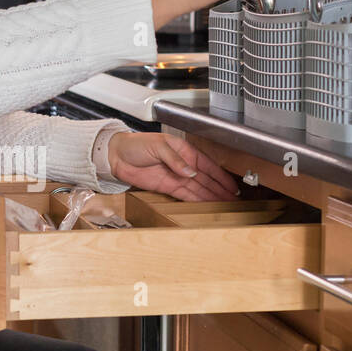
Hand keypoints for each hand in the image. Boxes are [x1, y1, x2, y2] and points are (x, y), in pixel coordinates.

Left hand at [107, 132, 240, 200]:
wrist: (117, 156)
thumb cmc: (136, 144)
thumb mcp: (159, 146)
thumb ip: (175, 160)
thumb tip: (191, 172)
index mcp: (184, 151)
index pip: (208, 166)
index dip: (221, 177)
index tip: (232, 186)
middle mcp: (182, 165)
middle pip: (206, 180)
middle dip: (220, 190)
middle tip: (234, 200)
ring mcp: (175, 177)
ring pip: (198, 189)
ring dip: (211, 197)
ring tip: (225, 205)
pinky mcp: (167, 187)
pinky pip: (185, 195)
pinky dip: (196, 201)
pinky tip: (206, 206)